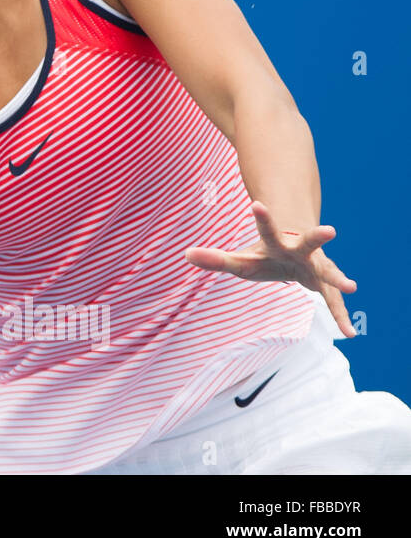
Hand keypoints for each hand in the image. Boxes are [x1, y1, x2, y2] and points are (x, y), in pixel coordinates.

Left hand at [185, 200, 356, 337]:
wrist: (298, 252)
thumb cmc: (266, 256)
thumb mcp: (241, 261)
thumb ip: (216, 259)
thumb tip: (186, 254)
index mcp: (277, 243)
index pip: (267, 230)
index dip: (262, 218)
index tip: (256, 204)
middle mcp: (301, 251)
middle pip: (309, 243)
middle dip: (317, 237)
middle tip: (330, 230)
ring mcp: (317, 267)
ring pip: (328, 271)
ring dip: (338, 278)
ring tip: (351, 287)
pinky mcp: (326, 285)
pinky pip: (334, 303)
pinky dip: (341, 317)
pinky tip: (350, 333)